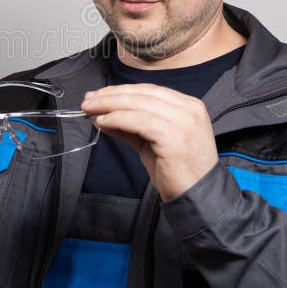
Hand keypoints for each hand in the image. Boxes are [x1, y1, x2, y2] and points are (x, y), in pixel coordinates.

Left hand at [81, 83, 217, 200]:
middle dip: (111, 95)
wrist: (197, 197)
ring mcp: (183, 121)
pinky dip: (118, 119)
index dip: (120, 91)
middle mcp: (188, 109)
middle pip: (142, 93)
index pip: (148, 90)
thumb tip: (102, 116)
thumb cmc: (178, 172)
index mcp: (187, 106)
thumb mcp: (149, 143)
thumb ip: (129, 127)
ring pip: (139, 104)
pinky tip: (104, 122)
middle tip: (88, 100)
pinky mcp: (174, 136)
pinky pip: (140, 121)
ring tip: (91, 110)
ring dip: (110, 105)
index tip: (98, 95)